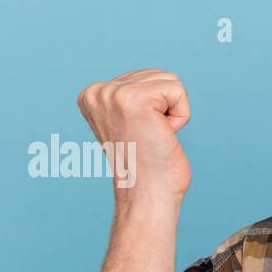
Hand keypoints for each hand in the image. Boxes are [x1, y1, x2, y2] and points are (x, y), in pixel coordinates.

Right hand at [77, 69, 192, 206]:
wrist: (147, 196)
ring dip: (173, 113)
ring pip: (170, 81)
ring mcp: (112, 94)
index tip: (141, 135)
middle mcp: (97, 92)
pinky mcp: (133, 99)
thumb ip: (133, 98)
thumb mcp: (133, 123)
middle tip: (150, 138)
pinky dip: (180, 117)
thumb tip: (148, 80)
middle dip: (166, 108)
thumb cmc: (148, 168)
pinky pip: (178, 91)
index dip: (156, 108)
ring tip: (154, 137)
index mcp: (91, 96)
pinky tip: (162, 135)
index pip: (145, 78)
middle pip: (159, 75)